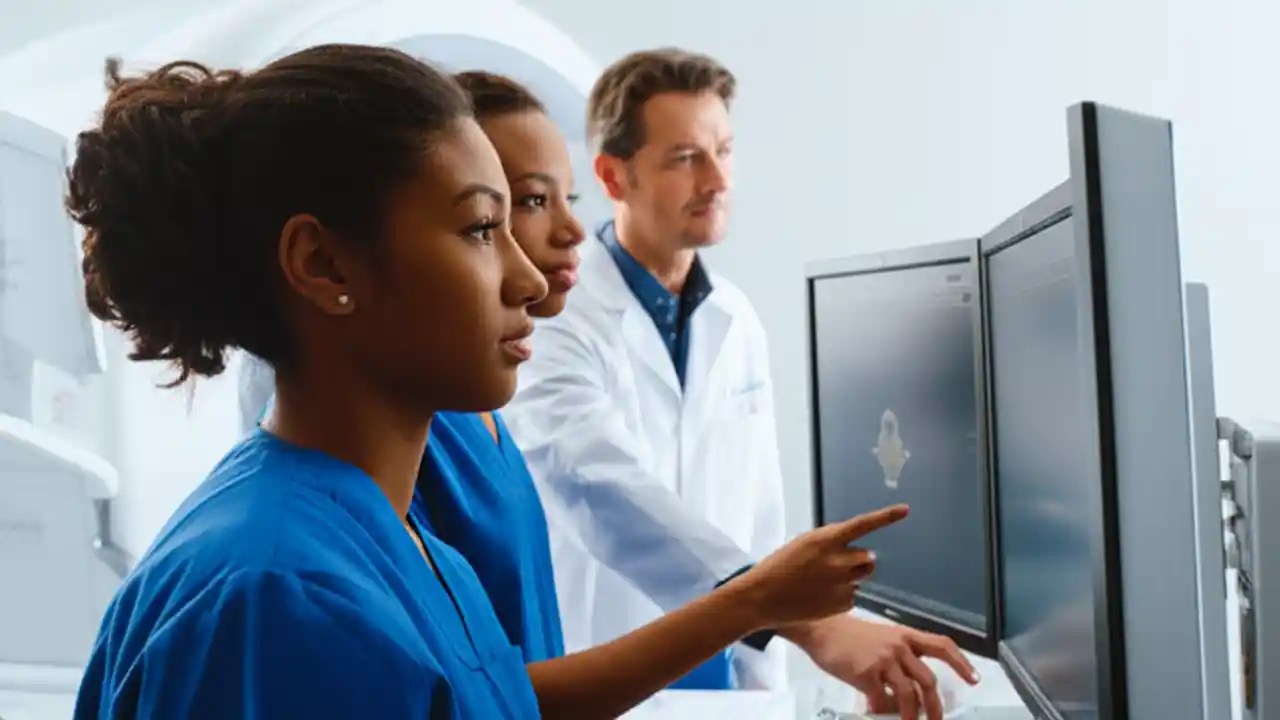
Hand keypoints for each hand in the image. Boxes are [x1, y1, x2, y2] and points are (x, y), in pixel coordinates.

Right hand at [730, 505, 908, 628]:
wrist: (762, 597)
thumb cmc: (780, 567)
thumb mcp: (804, 544)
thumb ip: (831, 544)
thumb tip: (859, 553)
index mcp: (825, 539)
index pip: (862, 525)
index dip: (886, 517)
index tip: (905, 510)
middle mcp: (838, 560)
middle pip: (867, 557)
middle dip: (857, 560)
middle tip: (836, 566)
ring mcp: (841, 584)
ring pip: (861, 577)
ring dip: (851, 577)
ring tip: (824, 582)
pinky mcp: (842, 603)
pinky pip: (852, 596)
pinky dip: (841, 596)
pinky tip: (820, 597)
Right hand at [786, 615, 978, 719]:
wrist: (821, 630)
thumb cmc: (848, 636)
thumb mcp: (879, 640)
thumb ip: (897, 661)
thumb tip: (905, 695)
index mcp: (905, 635)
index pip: (942, 645)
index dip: (961, 663)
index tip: (973, 680)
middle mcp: (899, 646)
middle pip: (928, 681)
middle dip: (935, 707)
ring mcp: (883, 660)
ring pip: (909, 695)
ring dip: (911, 716)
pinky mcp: (866, 674)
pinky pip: (881, 701)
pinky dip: (881, 711)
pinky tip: (873, 711)